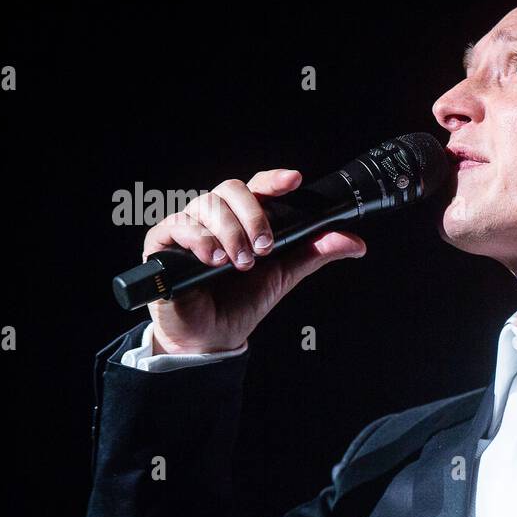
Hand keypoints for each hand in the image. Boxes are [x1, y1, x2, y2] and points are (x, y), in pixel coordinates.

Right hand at [143, 169, 366, 354]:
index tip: (294, 180)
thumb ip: (314, 253)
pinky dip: (199, 240)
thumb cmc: (242, 302)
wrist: (211, 337)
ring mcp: (189, 227)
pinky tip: (212, 260)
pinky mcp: (162, 243)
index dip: (274, 180)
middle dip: (253, 215)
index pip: (258, 187)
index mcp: (243, 219)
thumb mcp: (284, 276)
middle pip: (231, 189)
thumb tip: (355, 242)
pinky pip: (177, 224)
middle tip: (264, 248)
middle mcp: (216, 217)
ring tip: (239, 263)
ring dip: (229, 233)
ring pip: (206, 204)